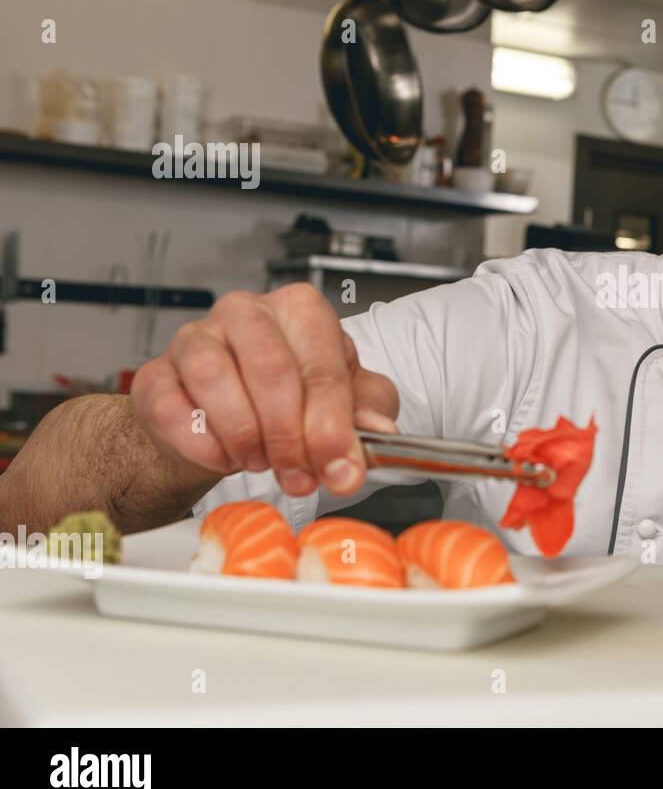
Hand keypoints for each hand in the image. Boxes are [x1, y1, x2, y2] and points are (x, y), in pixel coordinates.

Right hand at [131, 284, 398, 497]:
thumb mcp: (345, 402)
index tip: (340, 470)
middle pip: (272, 370)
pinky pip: (172, 409)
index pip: (323, 367)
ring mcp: (195, 338)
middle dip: (290, 437)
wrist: (224, 423)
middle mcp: (247, 313)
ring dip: (246, 437)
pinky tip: (225, 456)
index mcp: (301, 310)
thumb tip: (380, 431)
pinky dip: (202, 445)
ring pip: (216, 380)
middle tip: (301, 477)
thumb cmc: (289, 400)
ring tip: (262, 460)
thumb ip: (368, 414)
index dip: (332, 427)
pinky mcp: (155, 375)